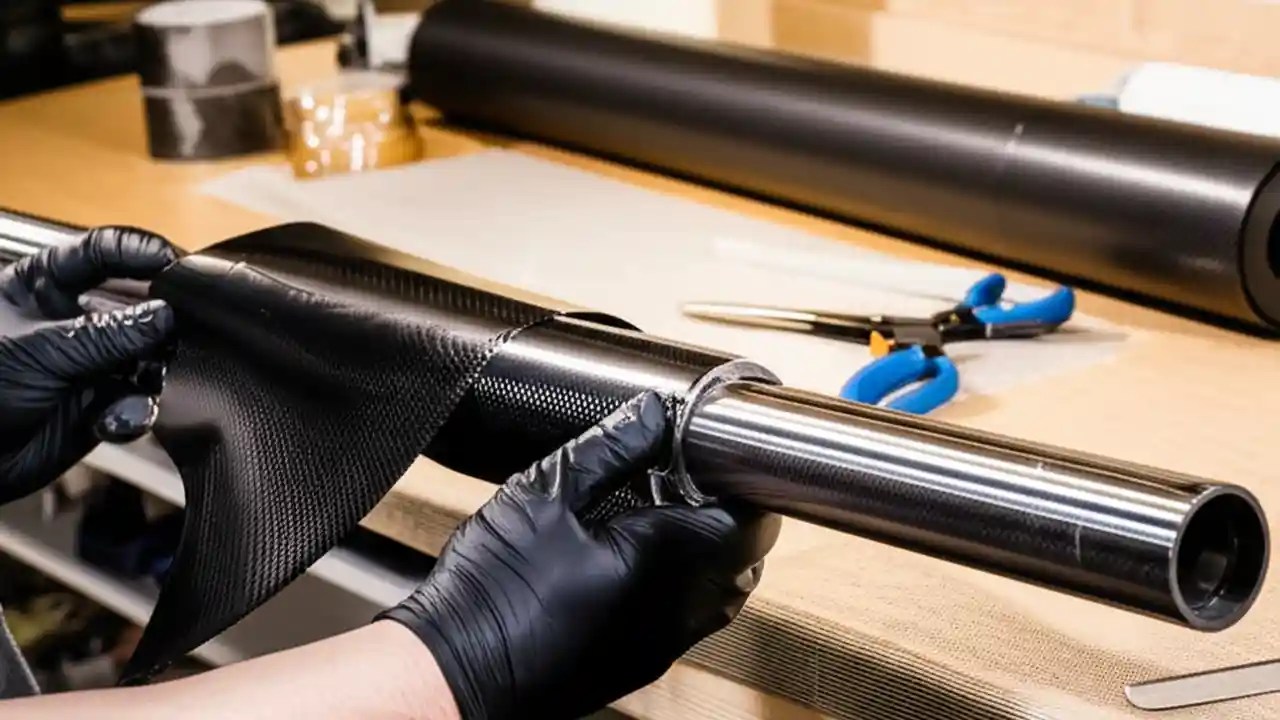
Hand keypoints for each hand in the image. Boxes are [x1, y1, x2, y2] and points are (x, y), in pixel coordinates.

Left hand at [0, 226, 176, 502]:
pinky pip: (136, 403)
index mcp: (41, 285)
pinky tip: (114, 420)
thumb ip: (105, 335)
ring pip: (146, 357)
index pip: (100, 252)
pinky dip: (133, 413)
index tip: (175, 262)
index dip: (139, 251)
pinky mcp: (99, 406)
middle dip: (160, 318)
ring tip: (147, 380)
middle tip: (183, 326)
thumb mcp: (37, 352)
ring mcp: (88, 364)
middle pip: (135, 304)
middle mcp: (70, 321)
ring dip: (151, 372)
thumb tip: (163, 316)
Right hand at [379, 391, 780, 719]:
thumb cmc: (491, 591)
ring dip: (713, 552)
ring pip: (724, 594)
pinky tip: (643, 558)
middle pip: (744, 559)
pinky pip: (692, 619)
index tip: (718, 458)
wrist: (458, 671)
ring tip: (669, 515)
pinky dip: (689, 584)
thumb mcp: (544, 494)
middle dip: (730, 514)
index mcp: (660, 564)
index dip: (740, 483)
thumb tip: (651, 414)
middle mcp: (673, 612)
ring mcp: (660, 644)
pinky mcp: (641, 663)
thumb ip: (608, 447)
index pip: (743, 522)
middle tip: (694, 479)